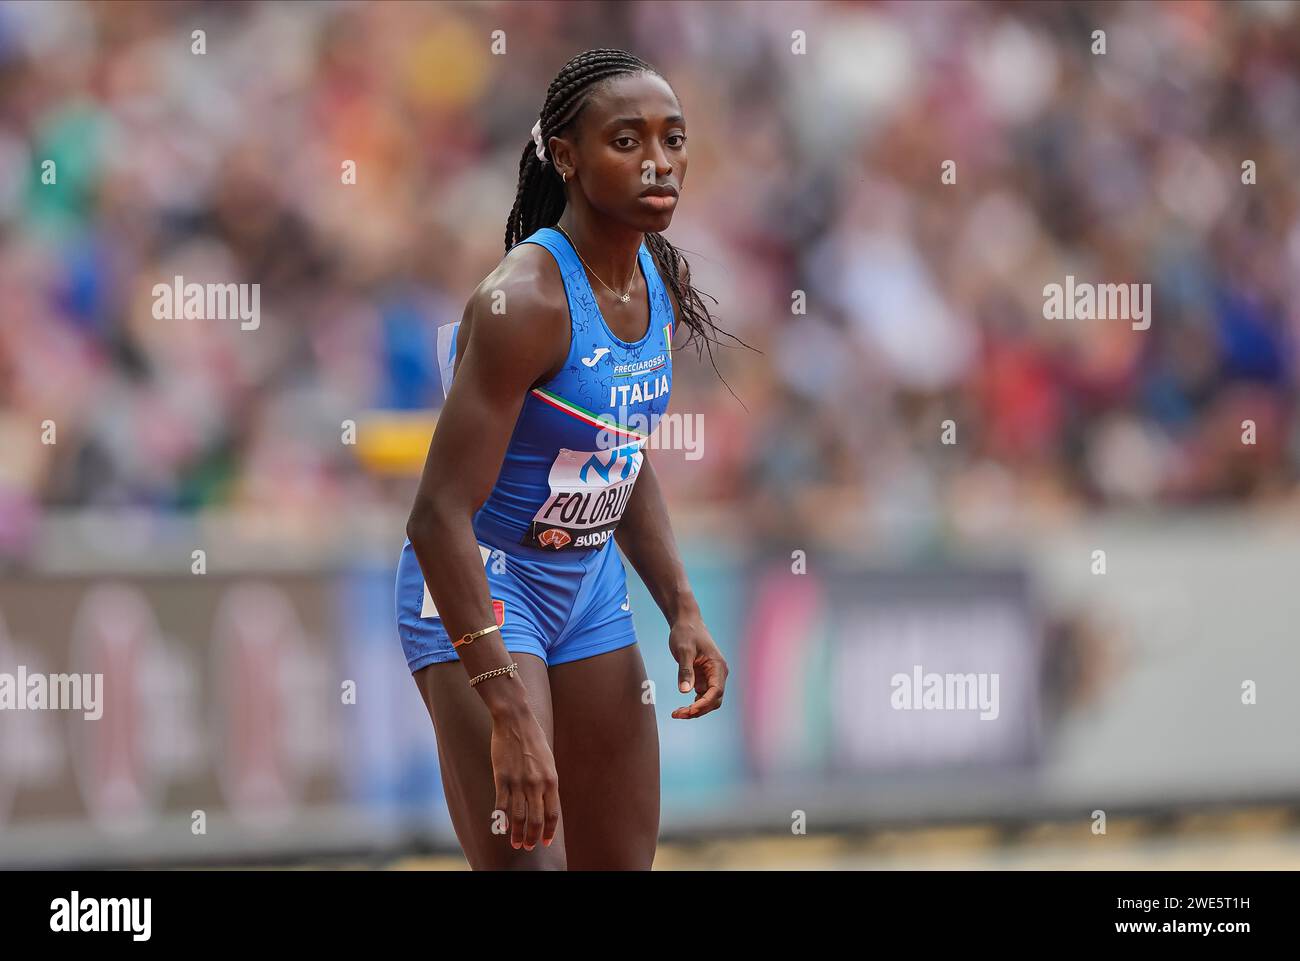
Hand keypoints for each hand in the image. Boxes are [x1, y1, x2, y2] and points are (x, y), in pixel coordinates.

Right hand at [489, 705, 560, 850]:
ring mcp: (518, 782)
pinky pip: (501, 805)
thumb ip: (548, 782)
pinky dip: (501, 819)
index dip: (549, 830)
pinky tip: (501, 828)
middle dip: (532, 837)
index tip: (545, 841)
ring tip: (516, 843)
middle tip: (528, 847)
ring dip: (518, 833)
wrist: (515, 721)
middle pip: (536, 820)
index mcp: (551, 780)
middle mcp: (536, 784)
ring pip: (519, 817)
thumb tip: (546, 803)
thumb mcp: (548, 761)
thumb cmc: (533, 740)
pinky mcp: (501, 778)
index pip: (552, 814)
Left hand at [668, 615, 727, 718]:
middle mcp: (718, 673)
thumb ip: (685, 670)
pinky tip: (682, 707)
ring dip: (695, 709)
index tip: (688, 710)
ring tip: (677, 713)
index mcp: (718, 666)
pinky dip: (694, 703)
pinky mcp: (704, 677)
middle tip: (678, 714)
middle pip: (714, 700)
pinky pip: (702, 695)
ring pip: (708, 700)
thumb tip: (684, 691)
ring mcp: (712, 676)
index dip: (704, 704)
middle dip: (698, 710)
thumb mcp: (683, 650)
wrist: (686, 622)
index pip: (716, 692)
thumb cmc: (686, 633)